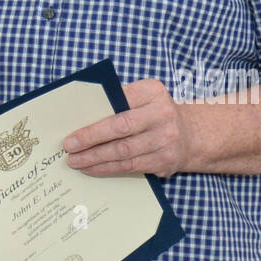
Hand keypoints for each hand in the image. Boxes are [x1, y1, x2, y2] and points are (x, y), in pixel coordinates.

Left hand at [63, 79, 192, 177]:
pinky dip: (108, 168)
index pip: (120, 100)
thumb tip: (82, 112)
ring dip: (96, 158)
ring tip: (75, 161)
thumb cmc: (155, 113)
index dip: (97, 116)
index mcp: (153, 92)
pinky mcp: (165, 161)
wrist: (191, 135)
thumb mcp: (144, 97)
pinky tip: (92, 168)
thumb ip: (119, 100)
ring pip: (124, 152)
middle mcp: (162, 115)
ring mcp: (166, 140)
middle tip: (69, 146)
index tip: (73, 127)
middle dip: (91, 139)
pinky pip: (131, 167)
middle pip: (121, 128)